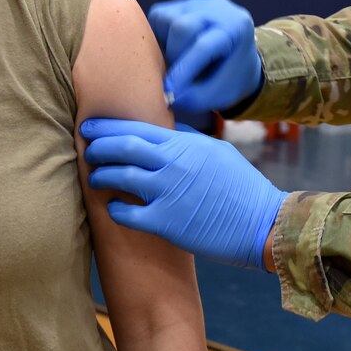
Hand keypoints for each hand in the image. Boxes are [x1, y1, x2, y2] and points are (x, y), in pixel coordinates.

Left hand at [81, 119, 284, 268]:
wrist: (262, 221)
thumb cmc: (242, 186)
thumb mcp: (216, 151)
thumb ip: (187, 140)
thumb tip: (165, 131)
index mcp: (184, 145)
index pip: (136, 128)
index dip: (107, 127)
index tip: (89, 127)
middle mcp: (173, 164)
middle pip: (122, 147)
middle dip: (98, 147)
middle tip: (88, 152)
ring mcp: (168, 192)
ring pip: (120, 176)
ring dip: (101, 176)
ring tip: (95, 178)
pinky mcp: (166, 222)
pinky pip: (127, 213)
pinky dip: (114, 209)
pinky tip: (113, 208)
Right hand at [148, 0, 261, 115]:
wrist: (234, 58)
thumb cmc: (229, 78)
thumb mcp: (220, 95)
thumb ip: (196, 98)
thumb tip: (167, 95)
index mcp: (237, 27)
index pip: (204, 45)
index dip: (185, 69)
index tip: (170, 89)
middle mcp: (218, 7)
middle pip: (181, 27)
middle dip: (175, 55)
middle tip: (179, 74)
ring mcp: (197, 2)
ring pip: (166, 19)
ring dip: (167, 46)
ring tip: (179, 60)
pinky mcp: (179, 3)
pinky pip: (158, 17)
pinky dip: (160, 36)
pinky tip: (173, 47)